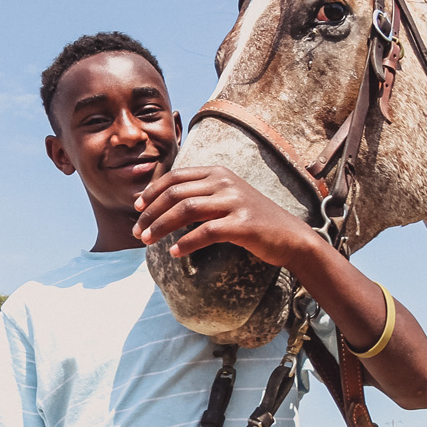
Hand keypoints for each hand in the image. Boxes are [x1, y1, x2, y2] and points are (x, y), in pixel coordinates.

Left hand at [132, 166, 319, 267]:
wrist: (290, 236)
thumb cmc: (254, 221)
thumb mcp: (227, 199)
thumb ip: (201, 196)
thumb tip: (164, 205)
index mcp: (219, 173)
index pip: (175, 177)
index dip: (152, 192)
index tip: (137, 208)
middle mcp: (225, 182)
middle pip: (176, 193)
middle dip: (151, 213)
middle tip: (137, 231)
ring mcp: (235, 201)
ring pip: (186, 210)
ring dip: (161, 226)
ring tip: (148, 241)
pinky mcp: (242, 224)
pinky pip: (205, 232)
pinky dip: (186, 243)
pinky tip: (174, 252)